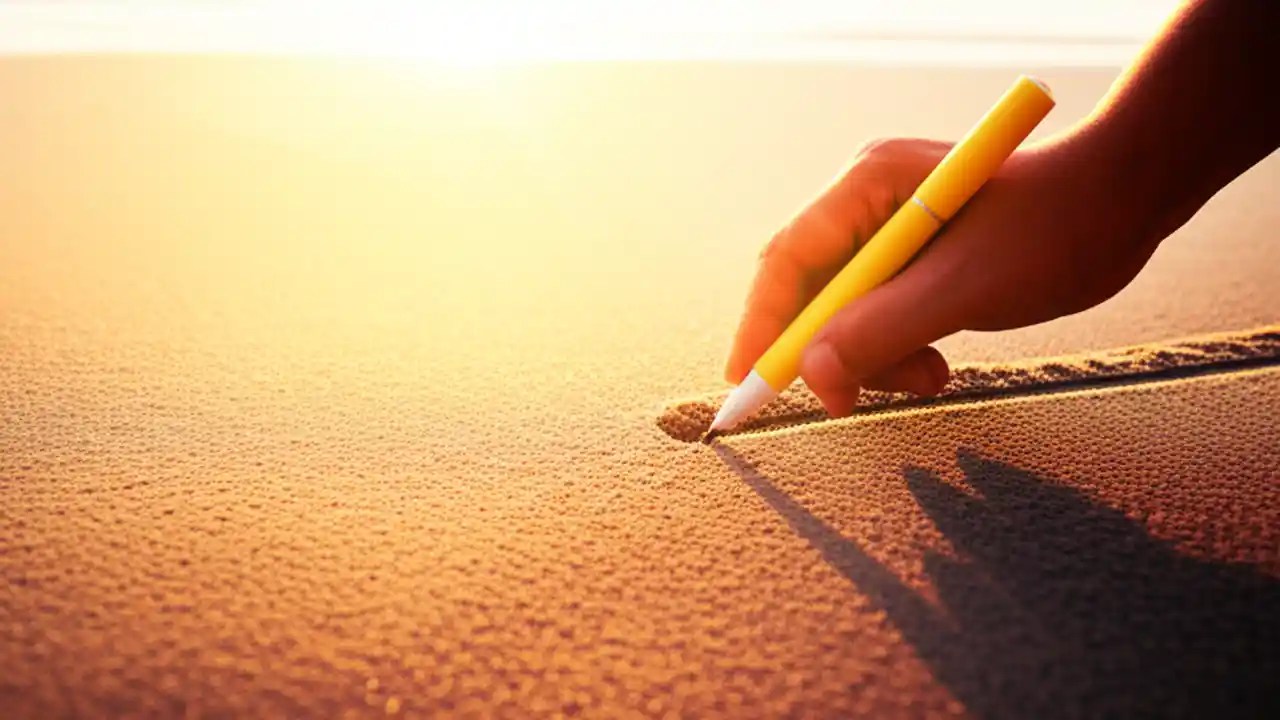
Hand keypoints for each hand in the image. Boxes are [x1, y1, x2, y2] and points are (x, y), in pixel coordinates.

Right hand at [726, 133, 1161, 417]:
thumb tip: (812, 377)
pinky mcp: (916, 256)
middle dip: (832, 349)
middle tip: (851, 397)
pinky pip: (881, 315)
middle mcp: (870, 202)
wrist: (1128, 202)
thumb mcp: (966, 287)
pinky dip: (899, 349)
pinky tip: (937, 362)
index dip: (761, 323)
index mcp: (870, 184)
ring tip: (929, 375)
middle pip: (811, 290)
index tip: (743, 382)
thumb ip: (882, 330)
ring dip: (876, 357)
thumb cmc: (1057, 226)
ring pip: (847, 313)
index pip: (790, 259)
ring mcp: (892, 229)